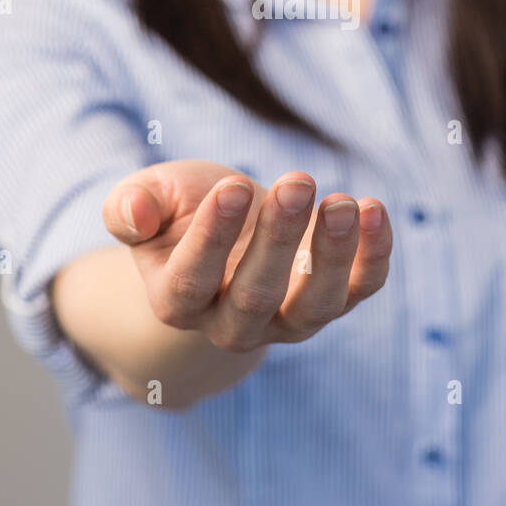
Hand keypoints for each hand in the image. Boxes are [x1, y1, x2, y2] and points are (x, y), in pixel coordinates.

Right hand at [102, 159, 391, 351]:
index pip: (192, 280)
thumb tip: (133, 213)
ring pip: (314, 305)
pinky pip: (359, 290)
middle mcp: (232, 324)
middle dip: (278, 239)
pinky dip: (373, 257)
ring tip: (342, 202)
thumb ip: (130, 206)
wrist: (231, 226)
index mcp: (177, 300)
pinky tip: (374, 211)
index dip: (212, 237)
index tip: (234, 187)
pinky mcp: (331, 301)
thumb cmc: (185, 208)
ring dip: (334, 255)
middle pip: (256, 296)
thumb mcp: (152, 197)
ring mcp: (287, 320)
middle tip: (296, 182)